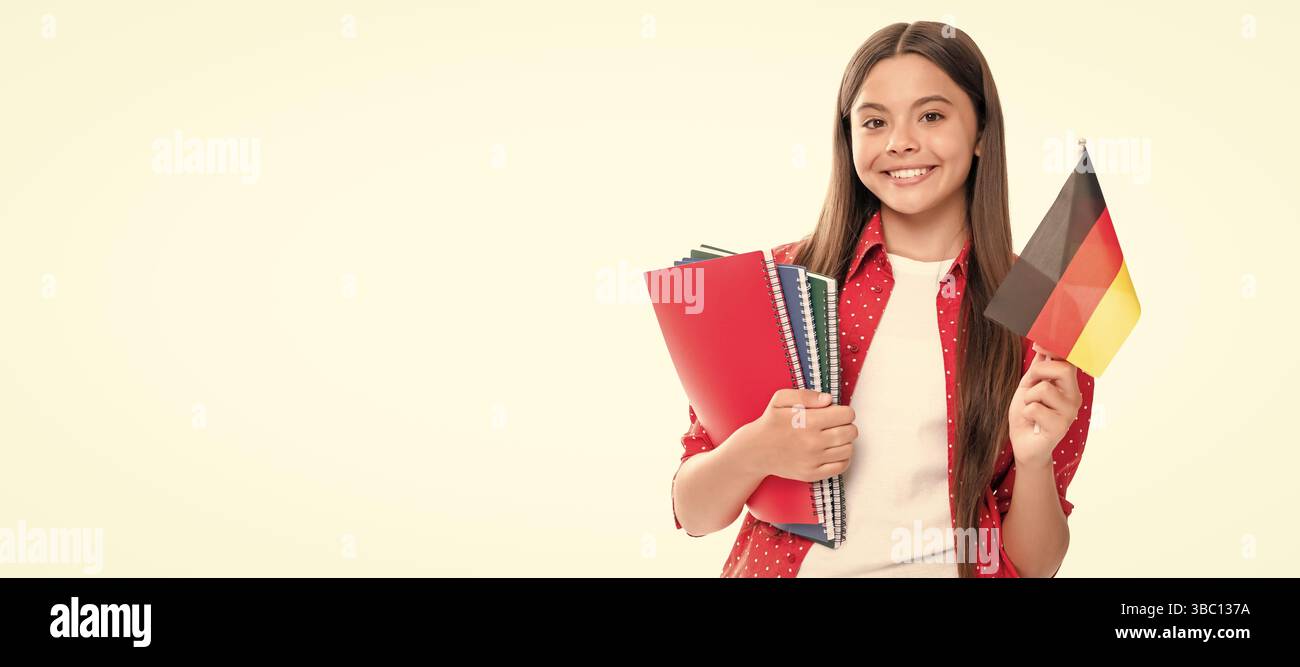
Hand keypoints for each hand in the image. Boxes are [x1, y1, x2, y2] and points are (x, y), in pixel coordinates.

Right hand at [730, 389, 856, 481]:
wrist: (755, 451)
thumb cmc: (770, 423)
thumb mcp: (780, 399)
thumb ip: (806, 395)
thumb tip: (828, 399)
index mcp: (808, 422)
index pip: (847, 415)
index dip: (843, 411)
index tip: (835, 412)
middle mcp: (813, 442)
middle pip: (851, 432)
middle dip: (847, 425)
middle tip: (835, 424)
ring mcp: (813, 460)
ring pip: (849, 449)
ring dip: (845, 441)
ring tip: (832, 437)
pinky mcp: (812, 474)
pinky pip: (841, 466)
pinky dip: (842, 457)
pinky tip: (832, 451)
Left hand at [1008, 343, 1082, 467]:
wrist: (1024, 445)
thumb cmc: (1027, 415)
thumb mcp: (1029, 387)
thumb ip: (1037, 368)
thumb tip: (1041, 346)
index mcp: (1067, 385)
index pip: (1070, 360)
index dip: (1056, 349)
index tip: (1039, 346)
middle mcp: (1073, 397)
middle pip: (1064, 369)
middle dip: (1039, 372)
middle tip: (1030, 386)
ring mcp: (1068, 412)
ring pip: (1044, 389)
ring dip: (1028, 397)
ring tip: (1031, 408)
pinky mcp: (1059, 427)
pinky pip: (1034, 408)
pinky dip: (1026, 412)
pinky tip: (1032, 421)